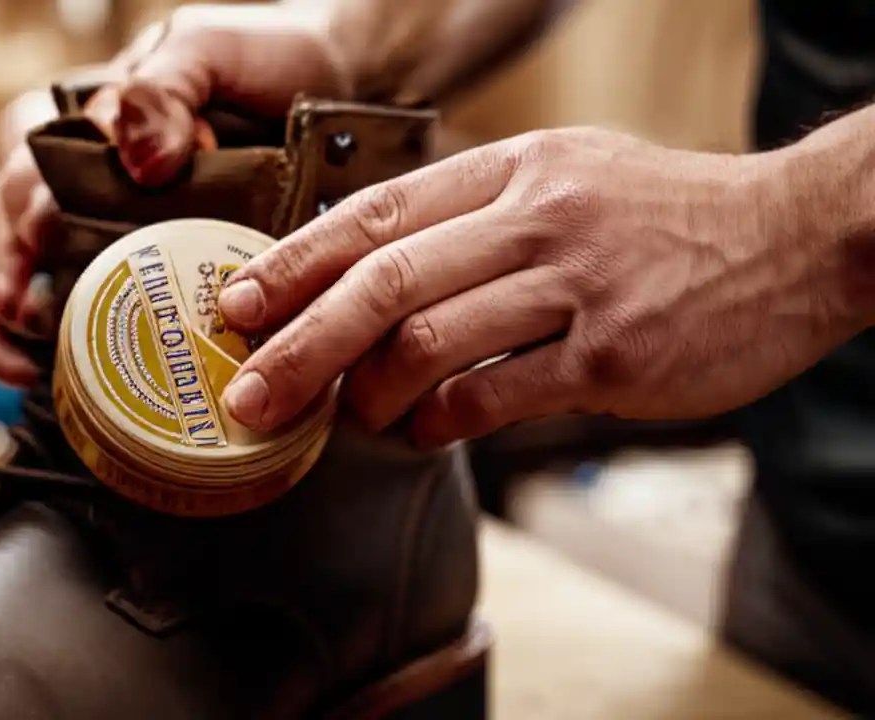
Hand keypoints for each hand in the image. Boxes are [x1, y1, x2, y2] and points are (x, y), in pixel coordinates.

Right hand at [0, 3, 349, 385]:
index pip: (24, 164)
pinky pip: (78, 318)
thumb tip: (139, 161)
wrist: (338, 91)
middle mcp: (89, 181)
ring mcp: (113, 233)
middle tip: (33, 314)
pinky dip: (45, 348)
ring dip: (8, 324)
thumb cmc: (265, 59)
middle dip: (8, 276)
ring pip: (22, 279)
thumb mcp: (209, 52)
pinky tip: (41, 372)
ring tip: (31, 361)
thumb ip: (165, 89)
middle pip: (13, 231)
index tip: (41, 235)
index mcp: (89, 125)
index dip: (22, 205)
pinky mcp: (151, 279)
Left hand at [218, 126, 868, 444]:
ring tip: (347, 417)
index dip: (295, 263)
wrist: (796, 238)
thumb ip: (471, 217)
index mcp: (513, 169)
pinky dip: (442, 421)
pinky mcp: (615, 354)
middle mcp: (537, 217)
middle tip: (251, 393)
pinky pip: (498, 394)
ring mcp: (578, 286)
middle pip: (385, 282)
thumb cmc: (663, 218)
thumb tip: (367, 276)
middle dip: (301, 344)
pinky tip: (421, 432)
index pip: (376, 214)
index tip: (239, 305)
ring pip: (431, 341)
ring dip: (368, 392)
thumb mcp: (565, 178)